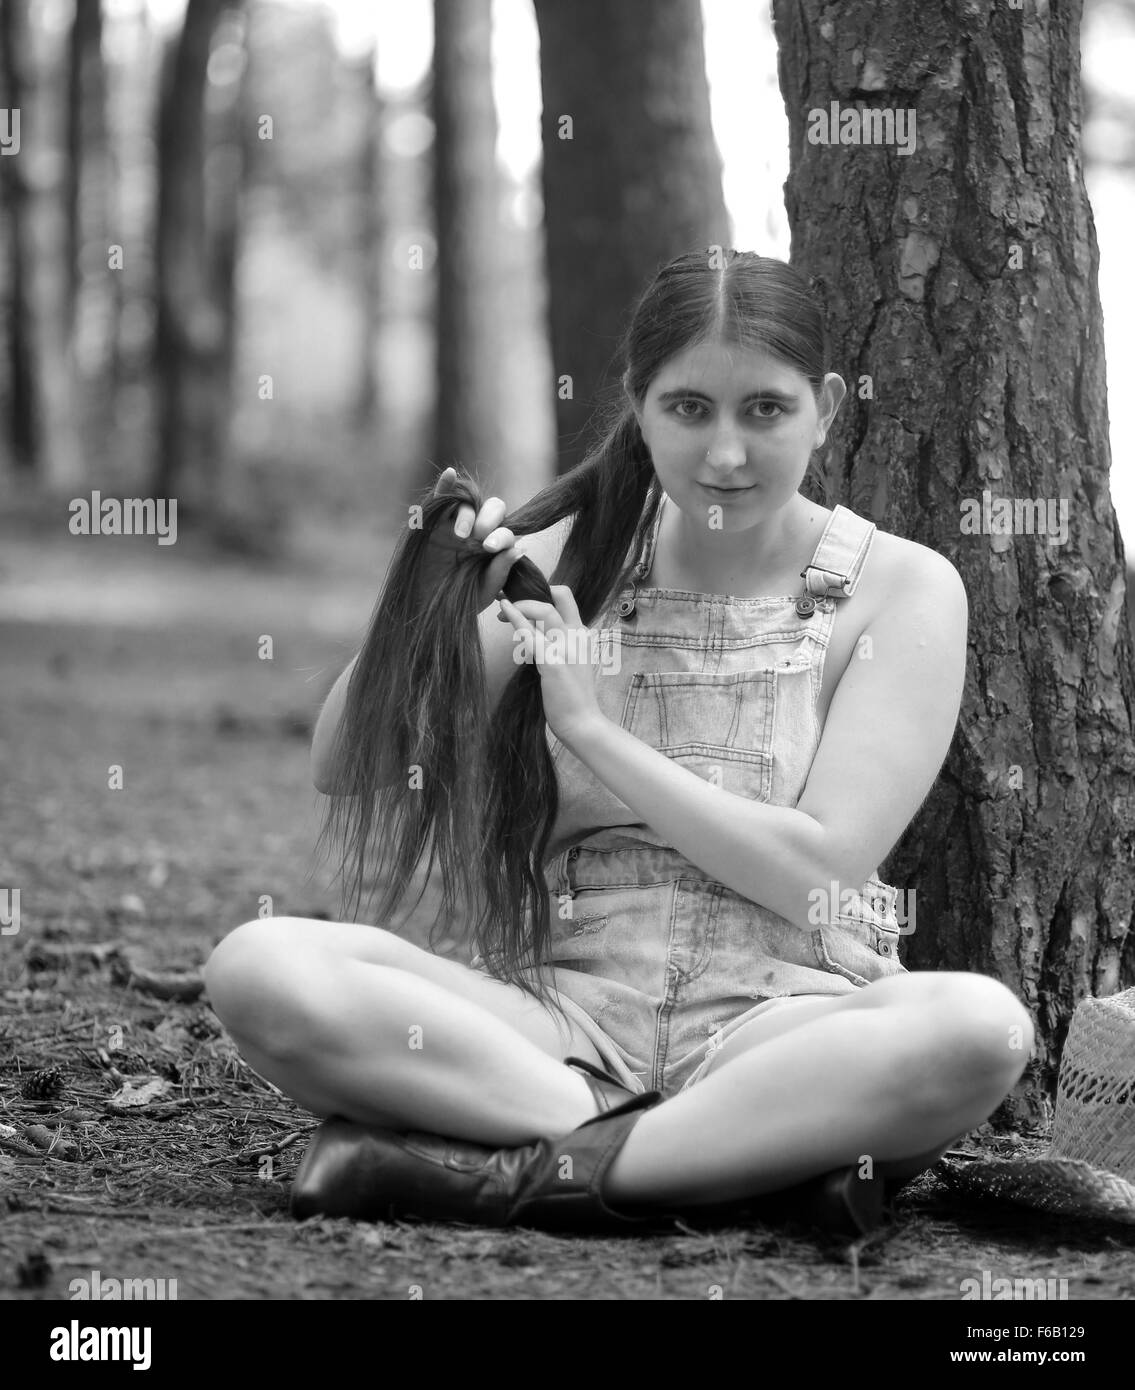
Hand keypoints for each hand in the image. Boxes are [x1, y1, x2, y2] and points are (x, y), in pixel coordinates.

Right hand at [433, 466, 523, 611]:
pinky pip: (441, 498)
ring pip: (468, 504)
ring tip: (462, 534)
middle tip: (480, 536)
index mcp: (494, 546)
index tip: (490, 547)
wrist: (428, 608)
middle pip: (492, 509)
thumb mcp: (485, 591)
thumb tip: (521, 546)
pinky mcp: (433, 523)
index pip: (505, 531)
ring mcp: (455, 524)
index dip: (502, 535)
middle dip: (490, 519)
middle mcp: (478, 531)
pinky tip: (449, 475)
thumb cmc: (461, 601)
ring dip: (468, 514)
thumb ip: (501, 570)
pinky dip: (445, 485)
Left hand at [496, 585, 603, 744]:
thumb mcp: (570, 662)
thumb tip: (535, 633)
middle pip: (562, 594)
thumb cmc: (572, 696)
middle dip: (533, 591)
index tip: (524, 601)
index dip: (546, 592)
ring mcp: (566, 648)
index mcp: (582, 634)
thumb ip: (558, 645)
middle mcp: (577, 636)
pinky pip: (531, 635)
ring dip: (520, 605)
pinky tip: (504, 613)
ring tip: (501, 610)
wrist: (582, 722)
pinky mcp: (553, 663)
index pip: (567, 599)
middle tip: (509, 599)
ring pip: (544, 611)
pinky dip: (516, 620)